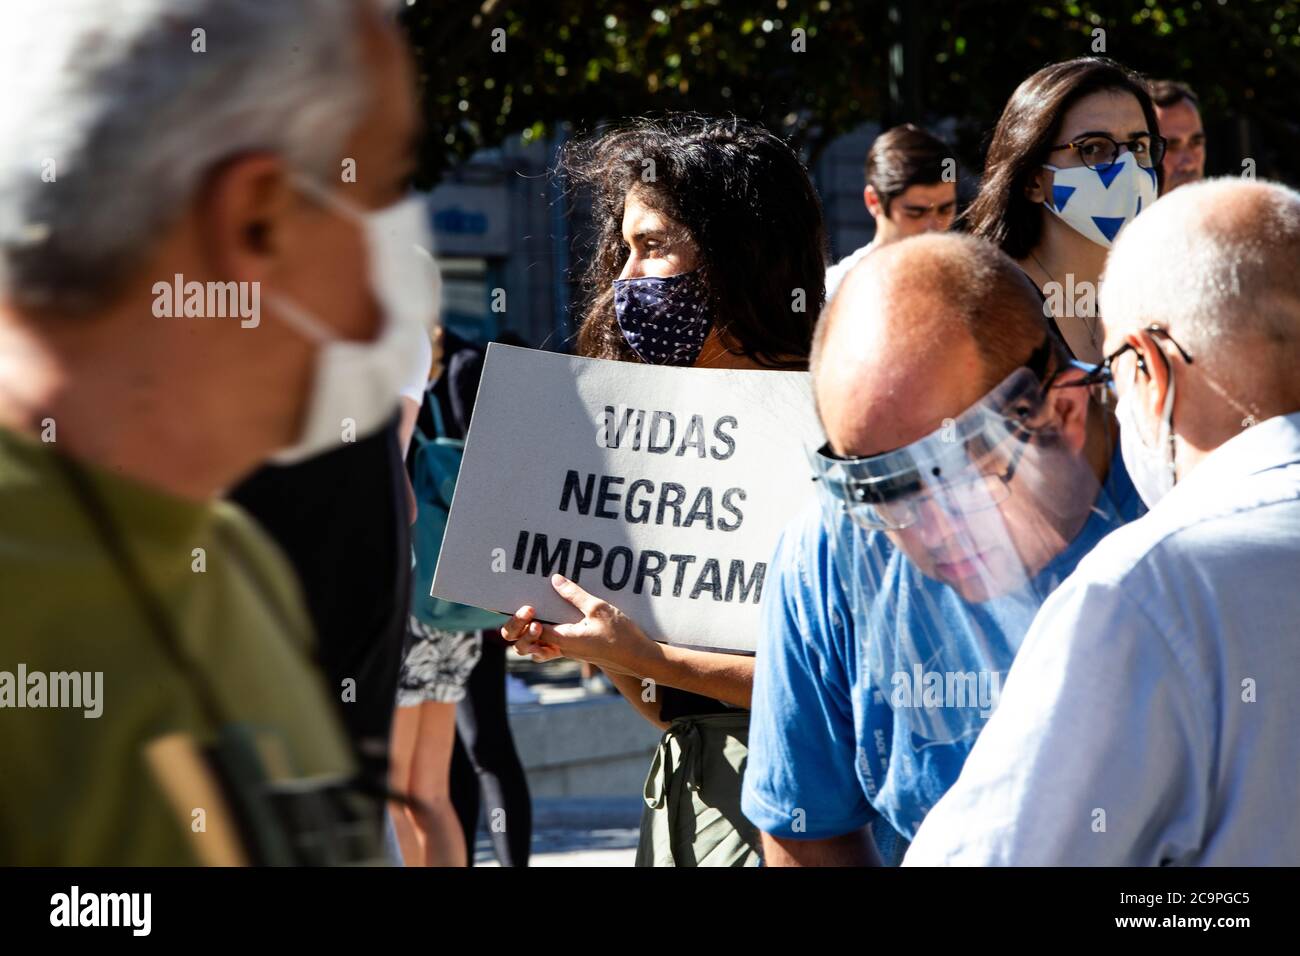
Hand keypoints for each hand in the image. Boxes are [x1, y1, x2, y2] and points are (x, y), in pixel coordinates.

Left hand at [500, 574, 657, 672]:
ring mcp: (570, 652)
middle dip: (522, 628)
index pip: (531, 631)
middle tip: (529, 608)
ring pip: (540, 646)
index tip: (530, 603)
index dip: (525, 618)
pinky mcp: (578, 651)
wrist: (639, 659)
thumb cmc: (621, 636)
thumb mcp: (598, 608)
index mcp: (562, 639)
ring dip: (535, 632)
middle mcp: (562, 649)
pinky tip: (560, 617)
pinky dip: (549, 633)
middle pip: (529, 644)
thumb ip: (574, 594)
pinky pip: (554, 644)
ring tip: (540, 611)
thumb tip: (555, 580)